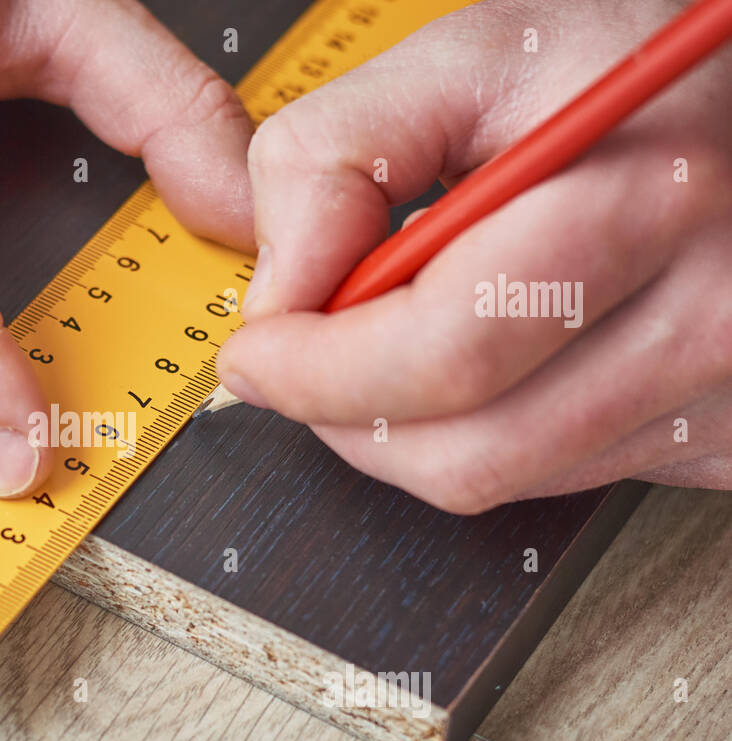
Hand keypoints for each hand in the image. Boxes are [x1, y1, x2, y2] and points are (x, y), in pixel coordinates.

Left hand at [216, 0, 731, 513]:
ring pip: (499, 482)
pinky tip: (489, 360)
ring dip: (404, 431)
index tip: (258, 352)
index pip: (444, 353)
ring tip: (393, 341)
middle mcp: (706, 320)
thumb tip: (279, 286)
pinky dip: (481, 434)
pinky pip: (552, 482)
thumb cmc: (639, 75)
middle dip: (341, 418)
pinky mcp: (720, 443)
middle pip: (466, 453)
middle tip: (298, 366)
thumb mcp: (479, 54)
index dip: (319, 371)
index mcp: (640, 205)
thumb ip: (339, 152)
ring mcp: (721, 396)